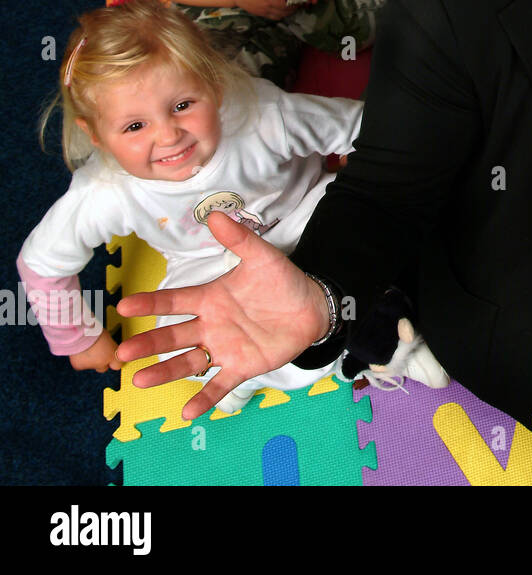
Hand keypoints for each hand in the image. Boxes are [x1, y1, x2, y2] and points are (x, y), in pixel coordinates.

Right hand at [70, 329, 120, 372]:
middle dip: (101, 362)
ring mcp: (91, 366)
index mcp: (112, 355)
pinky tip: (79, 352)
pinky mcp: (79, 366)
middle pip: (104, 368)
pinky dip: (80, 360)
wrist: (79, 334)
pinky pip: (81, 365)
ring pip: (91, 366)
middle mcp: (103, 363)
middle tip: (96, 353)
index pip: (117, 365)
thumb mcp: (107, 337)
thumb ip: (108, 346)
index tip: (110, 358)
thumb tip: (107, 348)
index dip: (113, 362)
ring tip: (86, 349)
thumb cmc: (94, 331)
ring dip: (89, 360)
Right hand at [115, 212, 331, 419]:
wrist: (312, 307)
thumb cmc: (282, 281)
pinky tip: (187, 413)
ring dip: (165, 372)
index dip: (150, 304)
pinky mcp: (241, 366)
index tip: (124, 305)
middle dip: (148, 345)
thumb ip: (238, 239)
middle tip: (123, 354)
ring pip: (188, 362)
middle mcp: (210, 325)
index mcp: (209, 298)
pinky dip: (205, 399)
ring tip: (140, 381)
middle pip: (173, 337)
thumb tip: (215, 214)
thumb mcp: (262, 257)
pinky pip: (220, 384)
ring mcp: (223, 348)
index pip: (173, 302)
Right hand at [233, 0, 296, 19]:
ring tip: (292, 7)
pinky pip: (274, 18)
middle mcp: (268, 7)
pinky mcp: (261, 14)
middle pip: (285, 12)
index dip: (295, 3)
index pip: (286, 5)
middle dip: (294, 9)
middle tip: (299, 3)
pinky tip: (283, 10)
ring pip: (281, 16)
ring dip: (288, 13)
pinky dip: (281, 15)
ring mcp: (264, 12)